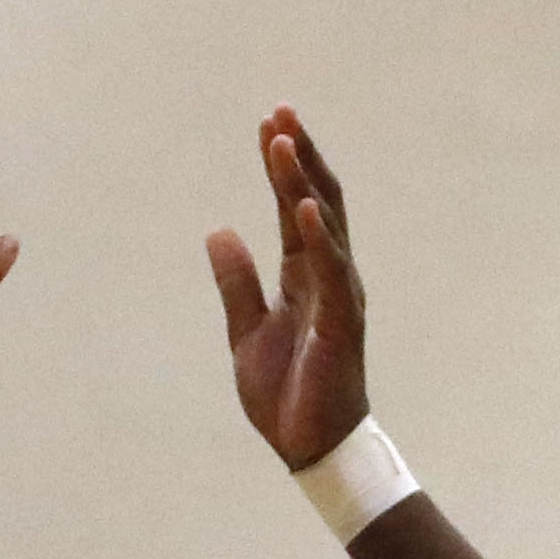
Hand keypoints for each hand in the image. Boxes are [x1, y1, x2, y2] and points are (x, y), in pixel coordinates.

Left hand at [205, 106, 370, 468]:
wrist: (309, 445)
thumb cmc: (287, 394)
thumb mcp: (246, 330)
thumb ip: (236, 282)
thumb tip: (218, 231)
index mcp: (305, 276)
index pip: (294, 207)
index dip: (281, 166)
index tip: (267, 124)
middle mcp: (329, 276)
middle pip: (316, 201)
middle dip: (298, 156)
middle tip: (278, 113)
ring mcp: (339, 295)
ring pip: (323, 224)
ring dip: (300, 181)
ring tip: (282, 142)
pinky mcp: (341, 321)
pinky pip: (330, 269)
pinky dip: (316, 234)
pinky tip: (298, 203)